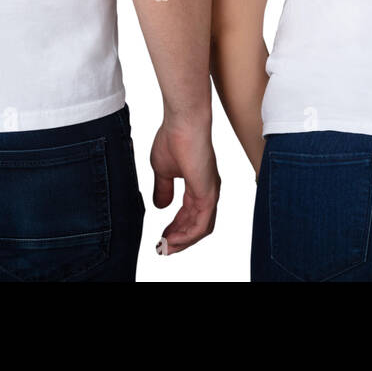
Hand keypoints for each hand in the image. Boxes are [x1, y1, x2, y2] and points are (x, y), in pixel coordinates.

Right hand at [150, 118, 218, 253]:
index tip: (161, 237)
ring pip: (200, 228)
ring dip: (182, 241)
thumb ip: (164, 189)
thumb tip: (160, 207)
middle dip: (179, 238)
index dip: (176, 227)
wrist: (183, 122)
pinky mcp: (208, 193)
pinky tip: (172, 239)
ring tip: (165, 247)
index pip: (190, 213)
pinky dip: (187, 236)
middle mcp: (208, 190)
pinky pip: (201, 224)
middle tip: (162, 248)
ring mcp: (210, 192)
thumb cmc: (173, 138)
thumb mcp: (163, 169)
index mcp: (199, 183)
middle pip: (197, 224)